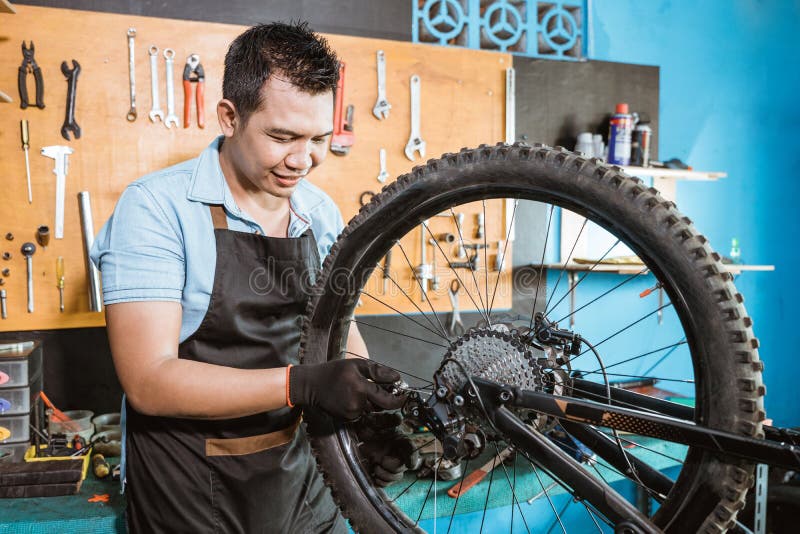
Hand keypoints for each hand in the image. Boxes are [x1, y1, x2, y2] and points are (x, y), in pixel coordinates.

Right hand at [289, 359, 404, 419]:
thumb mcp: (355, 365)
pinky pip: (361, 413)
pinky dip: (362, 405)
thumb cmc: (334, 372)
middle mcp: (357, 404)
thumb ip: (377, 371)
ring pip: (371, 409)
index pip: (387, 399)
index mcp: (360, 388)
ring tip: (362, 388)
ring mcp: (351, 413)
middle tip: (387, 388)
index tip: (405, 396)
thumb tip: (397, 378)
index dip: (399, 399)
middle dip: (386, 398)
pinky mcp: (346, 419)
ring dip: (373, 401)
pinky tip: (352, 396)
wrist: (311, 386)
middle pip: (380, 406)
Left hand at [357, 412, 418, 486]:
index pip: (411, 449)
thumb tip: (399, 419)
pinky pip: (386, 482)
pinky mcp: (382, 470)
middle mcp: (398, 453)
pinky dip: (381, 482)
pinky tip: (374, 476)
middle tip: (381, 461)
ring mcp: (390, 463)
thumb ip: (388, 418)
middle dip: (393, 467)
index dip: (412, 457)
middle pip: (403, 466)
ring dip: (386, 476)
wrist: (357, 432)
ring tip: (375, 468)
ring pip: (396, 476)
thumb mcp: (376, 418)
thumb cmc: (370, 424)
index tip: (410, 464)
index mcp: (401, 440)